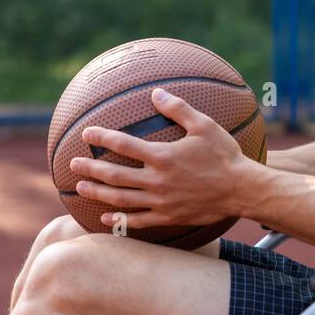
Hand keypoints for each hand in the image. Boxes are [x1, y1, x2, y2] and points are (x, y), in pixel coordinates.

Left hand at [68, 87, 250, 229]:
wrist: (242, 189)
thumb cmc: (225, 155)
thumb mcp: (205, 125)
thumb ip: (178, 109)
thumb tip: (156, 93)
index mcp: (162, 156)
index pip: (123, 145)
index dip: (102, 138)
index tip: (87, 133)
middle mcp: (156, 181)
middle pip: (114, 175)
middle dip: (90, 167)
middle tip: (73, 163)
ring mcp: (160, 201)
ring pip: (120, 199)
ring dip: (98, 192)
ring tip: (81, 187)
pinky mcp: (168, 216)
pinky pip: (138, 221)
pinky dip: (119, 220)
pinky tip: (105, 217)